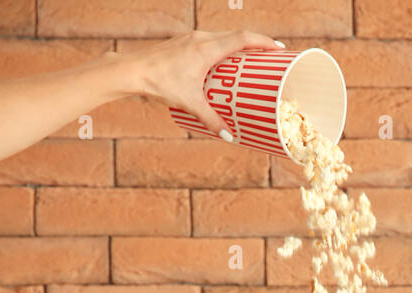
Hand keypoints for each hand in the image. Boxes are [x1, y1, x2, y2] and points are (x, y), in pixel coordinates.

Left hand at [131, 28, 285, 135]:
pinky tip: (223, 64)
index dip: (263, 42)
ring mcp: (191, 38)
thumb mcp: (190, 104)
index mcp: (207, 48)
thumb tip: (230, 137)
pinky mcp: (183, 43)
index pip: (242, 38)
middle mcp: (201, 38)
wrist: (132, 70)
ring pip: (222, 37)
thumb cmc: (160, 83)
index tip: (279, 49)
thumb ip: (212, 120)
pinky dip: (223, 49)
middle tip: (270, 57)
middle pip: (235, 35)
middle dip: (255, 44)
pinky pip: (210, 41)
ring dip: (238, 46)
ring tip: (249, 61)